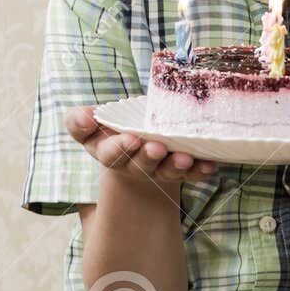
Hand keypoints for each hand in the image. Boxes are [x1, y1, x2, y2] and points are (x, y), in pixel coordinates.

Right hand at [64, 106, 216, 187]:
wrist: (134, 144)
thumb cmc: (110, 131)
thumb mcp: (90, 125)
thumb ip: (79, 122)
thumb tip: (85, 117)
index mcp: (109, 153)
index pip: (111, 154)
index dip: (121, 148)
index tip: (131, 139)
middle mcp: (134, 165)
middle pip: (140, 164)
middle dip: (149, 157)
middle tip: (157, 148)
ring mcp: (157, 169)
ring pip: (166, 171)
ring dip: (176, 165)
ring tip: (185, 158)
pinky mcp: (179, 171)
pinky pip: (190, 174)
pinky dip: (200, 170)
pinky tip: (210, 164)